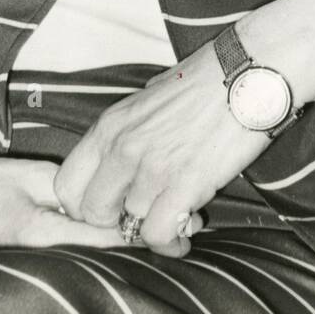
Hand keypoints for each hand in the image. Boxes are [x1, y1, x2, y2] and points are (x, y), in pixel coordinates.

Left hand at [53, 42, 270, 256]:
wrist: (248, 72)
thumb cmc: (205, 80)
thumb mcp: (150, 97)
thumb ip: (129, 130)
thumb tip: (123, 155)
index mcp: (110, 126)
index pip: (66, 185)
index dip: (85, 203)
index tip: (110, 204)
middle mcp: (122, 148)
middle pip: (91, 213)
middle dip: (115, 221)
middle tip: (142, 214)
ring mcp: (151, 168)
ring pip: (129, 226)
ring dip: (153, 226)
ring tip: (176, 216)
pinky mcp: (183, 185)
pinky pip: (157, 234)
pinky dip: (171, 241)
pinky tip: (187, 230)